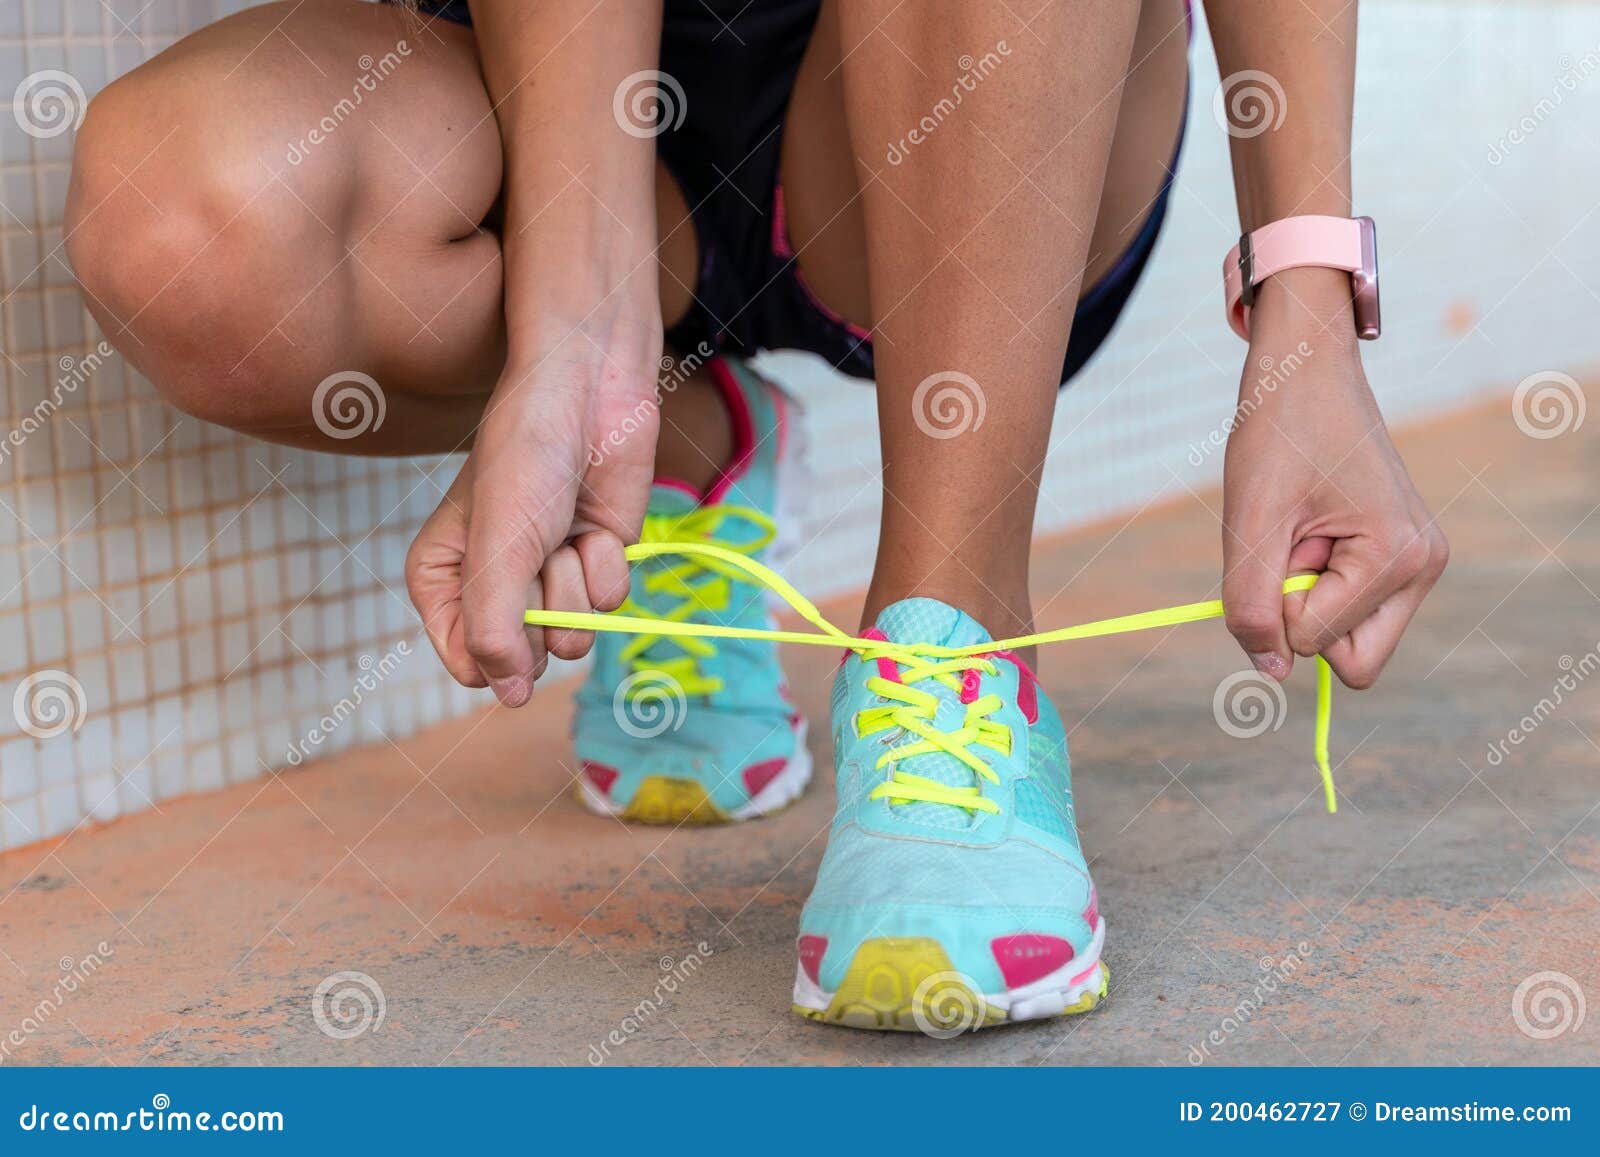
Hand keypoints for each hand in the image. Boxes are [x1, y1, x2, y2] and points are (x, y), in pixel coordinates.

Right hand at [405, 314, 660, 705]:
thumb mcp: (497, 550)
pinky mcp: (594, 563)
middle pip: (527, 658)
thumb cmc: (527, 459)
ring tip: (564, 530)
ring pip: (573, 636)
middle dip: (542, 611)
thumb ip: (495, 630)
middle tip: (536, 551)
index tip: (509, 606)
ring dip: (575, 583)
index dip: (495, 654)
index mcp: (443, 580)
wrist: (592, 396)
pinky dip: (607, 564)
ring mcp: (547, 576)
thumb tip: (509, 699)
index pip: (466, 662)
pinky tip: (595, 522)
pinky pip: (609, 603)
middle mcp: (494, 586)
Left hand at [1221, 269, 1447, 688]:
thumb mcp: (1250, 523)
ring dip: (1302, 591)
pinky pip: (1344, 603)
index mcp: (1400, 559)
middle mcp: (1423, 566)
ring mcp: (1417, 561)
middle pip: (1349, 659)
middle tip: (1290, 540)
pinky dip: (1312, 575)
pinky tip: (1310, 523)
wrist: (1305, 369)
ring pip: (1344, 635)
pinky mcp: (1398, 553)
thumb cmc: (1278, 433)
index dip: (1275, 606)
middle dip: (1299, 612)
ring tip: (1300, 526)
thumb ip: (1251, 606)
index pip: (1318, 646)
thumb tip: (1272, 673)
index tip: (1279, 536)